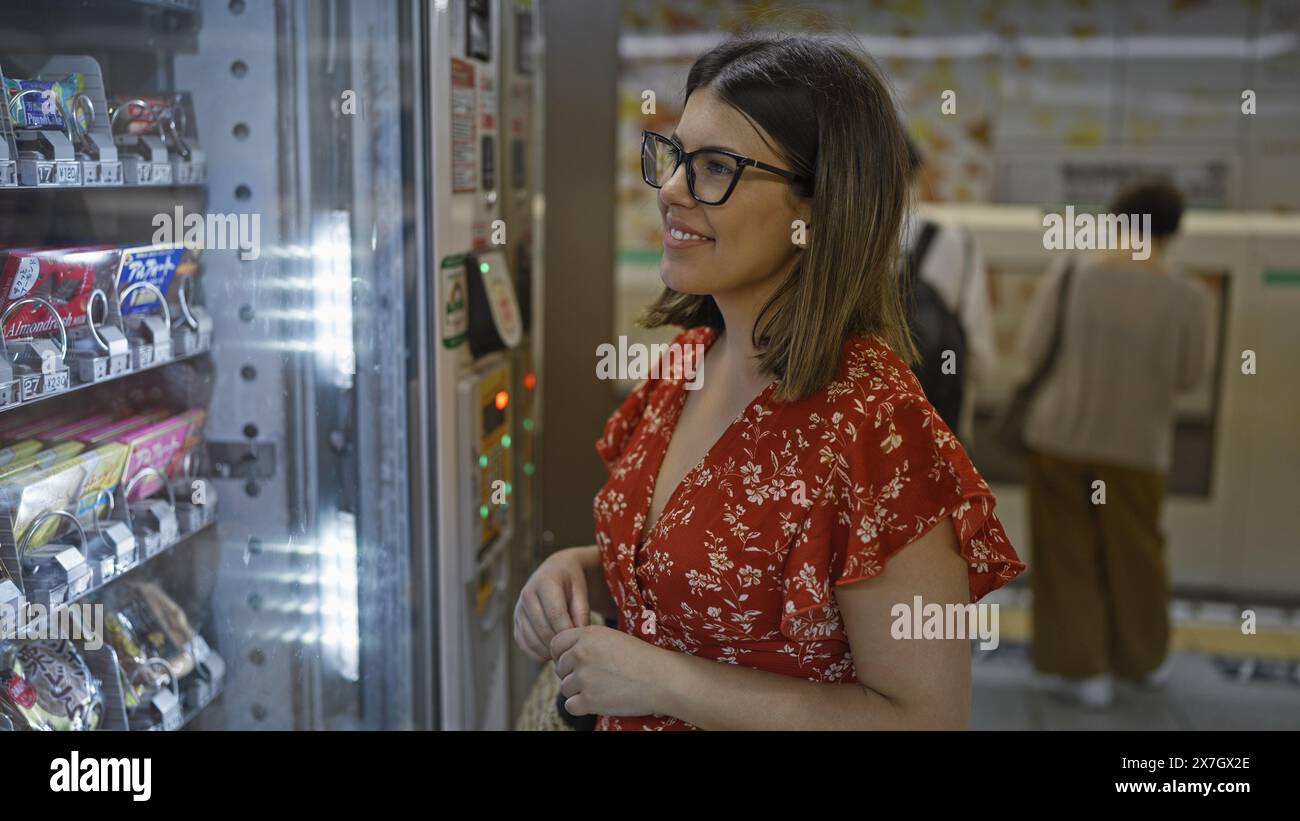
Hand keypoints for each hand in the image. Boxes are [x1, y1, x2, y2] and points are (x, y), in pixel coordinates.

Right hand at [513, 547, 591, 662]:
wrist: (554, 571)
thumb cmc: (571, 582)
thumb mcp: (580, 591)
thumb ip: (581, 613)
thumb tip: (576, 637)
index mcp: (545, 582)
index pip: (555, 613)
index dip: (567, 631)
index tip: (578, 640)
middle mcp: (527, 594)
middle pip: (543, 629)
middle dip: (559, 643)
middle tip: (572, 649)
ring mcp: (519, 609)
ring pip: (531, 640)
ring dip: (548, 651)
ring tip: (563, 651)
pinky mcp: (516, 621)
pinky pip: (523, 644)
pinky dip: (537, 654)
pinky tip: (551, 653)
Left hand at [551, 624, 668, 717]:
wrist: (662, 678)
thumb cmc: (642, 658)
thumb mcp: (613, 638)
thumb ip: (588, 643)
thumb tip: (566, 657)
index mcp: (587, 635)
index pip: (556, 644)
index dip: (562, 655)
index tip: (573, 663)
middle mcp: (581, 653)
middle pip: (560, 668)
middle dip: (572, 674)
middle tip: (596, 678)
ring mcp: (583, 677)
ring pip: (565, 688)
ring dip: (579, 691)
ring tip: (602, 689)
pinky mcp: (588, 700)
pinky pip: (570, 706)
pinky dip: (581, 707)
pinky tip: (599, 701)